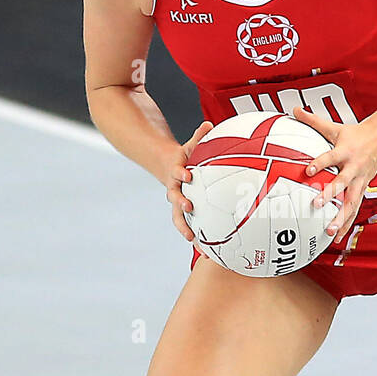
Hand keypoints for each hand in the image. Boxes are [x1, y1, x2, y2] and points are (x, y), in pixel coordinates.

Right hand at [167, 120, 213, 241]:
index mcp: (177, 173)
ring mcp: (177, 202)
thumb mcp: (190, 146)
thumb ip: (199, 137)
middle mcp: (174, 189)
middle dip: (181, 204)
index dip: (181, 173)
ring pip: (177, 217)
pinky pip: (187, 226)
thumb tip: (208, 124)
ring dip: (185, 228)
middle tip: (189, 208)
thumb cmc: (184, 157)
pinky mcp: (182, 212)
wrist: (167, 168)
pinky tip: (204, 251)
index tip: (188, 175)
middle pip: (174, 198)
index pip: (177, 172)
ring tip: (193, 241)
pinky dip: (194, 237)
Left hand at [291, 106, 376, 243]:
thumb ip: (313, 121)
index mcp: (345, 152)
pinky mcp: (362, 190)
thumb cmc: (354, 135)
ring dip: (340, 217)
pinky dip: (346, 224)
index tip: (307, 170)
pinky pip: (354, 209)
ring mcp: (360, 181)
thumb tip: (294, 109)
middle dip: (330, 194)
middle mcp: (353, 168)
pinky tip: (336, 237)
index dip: (320, 163)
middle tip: (316, 205)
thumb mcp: (335, 127)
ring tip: (328, 231)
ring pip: (351, 202)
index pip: (330, 157)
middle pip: (342, 184)